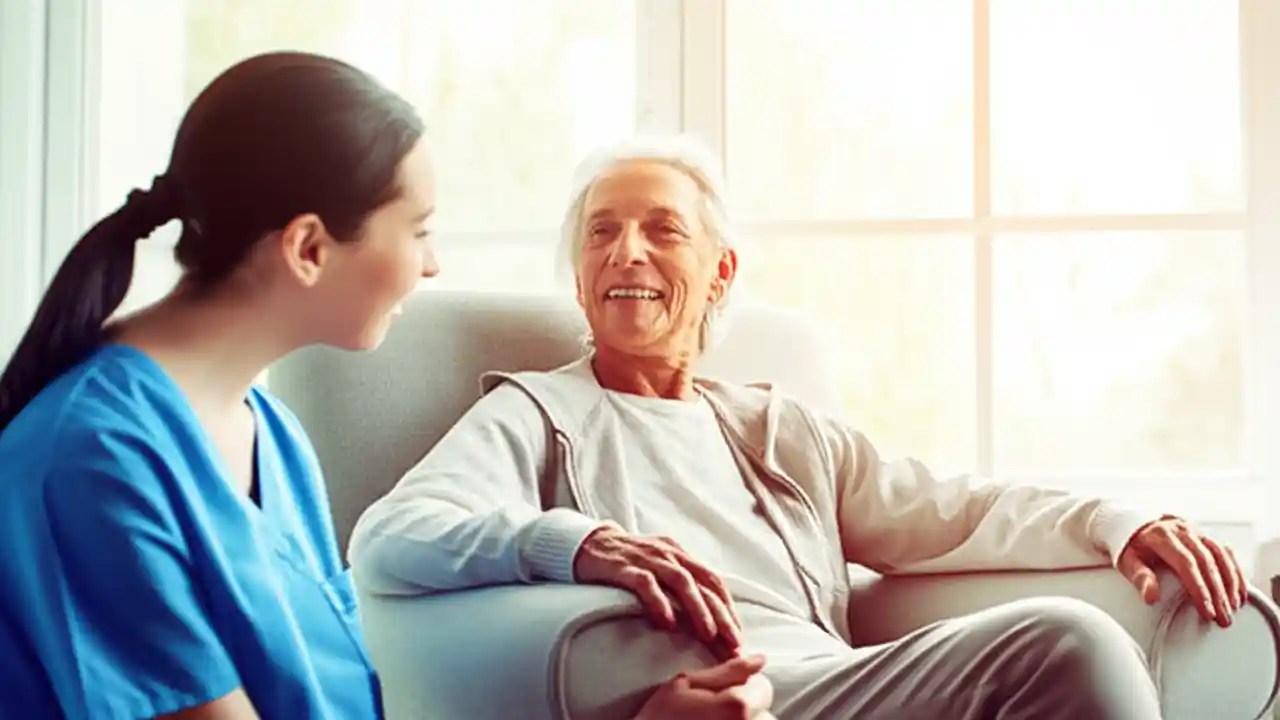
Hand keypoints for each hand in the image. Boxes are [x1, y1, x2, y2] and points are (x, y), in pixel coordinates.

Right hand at [574, 524, 742, 655]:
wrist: (588, 543)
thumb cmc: (628, 562)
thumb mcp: (660, 567)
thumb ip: (680, 584)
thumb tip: (706, 616)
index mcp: (680, 555)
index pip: (713, 581)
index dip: (729, 608)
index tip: (738, 636)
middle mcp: (669, 554)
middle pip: (704, 582)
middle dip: (721, 614)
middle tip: (733, 643)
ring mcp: (648, 558)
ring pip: (681, 581)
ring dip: (697, 609)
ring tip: (708, 635)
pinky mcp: (624, 567)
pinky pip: (645, 584)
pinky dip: (659, 602)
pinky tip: (667, 622)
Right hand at [635, 654, 774, 719]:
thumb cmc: (660, 717)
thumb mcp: (686, 684)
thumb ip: (728, 670)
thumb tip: (759, 659)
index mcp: (736, 706)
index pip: (763, 687)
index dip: (743, 685)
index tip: (721, 692)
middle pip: (765, 713)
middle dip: (747, 709)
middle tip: (715, 712)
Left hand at [1117, 516, 1247, 626]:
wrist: (1137, 524)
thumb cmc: (1132, 547)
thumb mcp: (1127, 561)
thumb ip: (1139, 578)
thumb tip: (1151, 598)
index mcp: (1161, 536)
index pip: (1186, 564)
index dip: (1199, 589)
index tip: (1208, 612)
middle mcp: (1182, 530)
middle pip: (1206, 562)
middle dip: (1218, 593)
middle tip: (1224, 618)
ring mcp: (1196, 530)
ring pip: (1220, 556)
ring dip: (1231, 583)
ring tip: (1234, 608)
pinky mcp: (1206, 534)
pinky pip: (1226, 552)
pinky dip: (1236, 572)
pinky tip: (1240, 592)